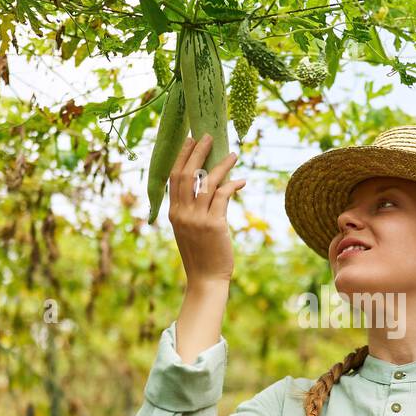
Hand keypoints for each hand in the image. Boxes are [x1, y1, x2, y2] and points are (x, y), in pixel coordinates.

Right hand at [168, 133, 244, 285]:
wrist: (206, 279)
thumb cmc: (201, 256)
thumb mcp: (190, 230)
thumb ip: (193, 210)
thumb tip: (210, 189)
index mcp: (173, 213)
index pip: (174, 178)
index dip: (182, 157)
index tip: (190, 141)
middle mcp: (182, 213)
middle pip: (187, 174)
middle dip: (198, 152)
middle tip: (208, 136)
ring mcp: (197, 218)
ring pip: (207, 181)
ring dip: (221, 165)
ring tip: (234, 154)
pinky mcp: (214, 224)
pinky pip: (223, 196)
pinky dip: (233, 184)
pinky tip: (241, 180)